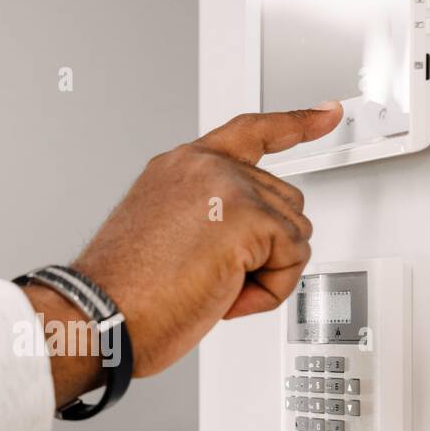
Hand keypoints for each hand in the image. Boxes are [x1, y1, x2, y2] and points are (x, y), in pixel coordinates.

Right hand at [62, 105, 341, 387]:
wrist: (102, 315)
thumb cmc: (121, 295)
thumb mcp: (165, 238)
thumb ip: (210, 220)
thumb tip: (253, 244)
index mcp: (179, 169)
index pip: (249, 133)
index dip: (294, 124)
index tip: (327, 115)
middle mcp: (203, 168)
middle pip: (282, 201)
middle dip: (264, 250)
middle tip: (215, 281)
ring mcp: (227, 187)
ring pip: (293, 231)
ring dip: (267, 273)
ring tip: (214, 290)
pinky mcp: (247, 216)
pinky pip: (293, 257)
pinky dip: (270, 289)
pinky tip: (226, 297)